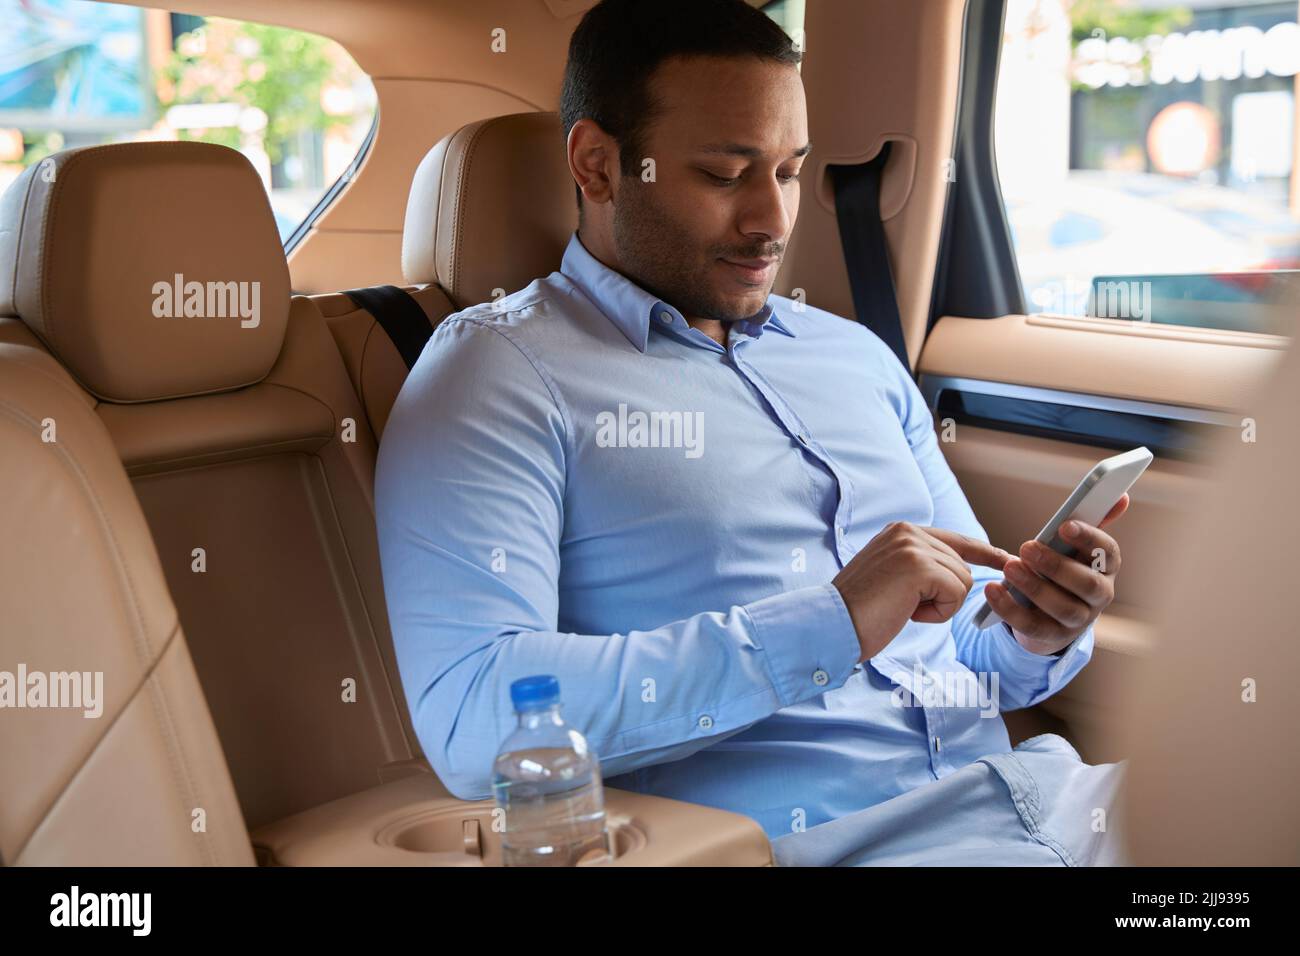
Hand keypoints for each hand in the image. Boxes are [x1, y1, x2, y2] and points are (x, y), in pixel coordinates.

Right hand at [833, 521, 1009, 662]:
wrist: (833, 624)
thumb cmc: (860, 610)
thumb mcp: (892, 576)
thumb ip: (921, 565)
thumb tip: (960, 572)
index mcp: (901, 531)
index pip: (956, 539)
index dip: (984, 552)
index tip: (1006, 559)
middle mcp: (908, 531)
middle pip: (962, 566)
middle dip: (943, 595)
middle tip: (905, 606)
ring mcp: (913, 547)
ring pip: (962, 581)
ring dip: (939, 605)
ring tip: (903, 608)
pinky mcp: (920, 567)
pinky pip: (956, 594)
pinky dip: (937, 613)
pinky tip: (907, 612)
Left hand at [984, 493, 1129, 655]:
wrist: (1050, 614)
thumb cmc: (1063, 570)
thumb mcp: (1074, 547)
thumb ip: (1092, 520)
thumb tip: (1121, 496)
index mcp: (1105, 568)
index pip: (1107, 553)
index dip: (1089, 538)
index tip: (1064, 525)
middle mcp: (1098, 596)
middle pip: (1086, 584)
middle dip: (1057, 565)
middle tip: (1026, 547)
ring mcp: (1077, 620)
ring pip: (1061, 607)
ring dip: (1034, 587)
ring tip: (1009, 568)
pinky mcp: (1051, 636)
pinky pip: (1032, 626)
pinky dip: (1010, 609)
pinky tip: (992, 590)